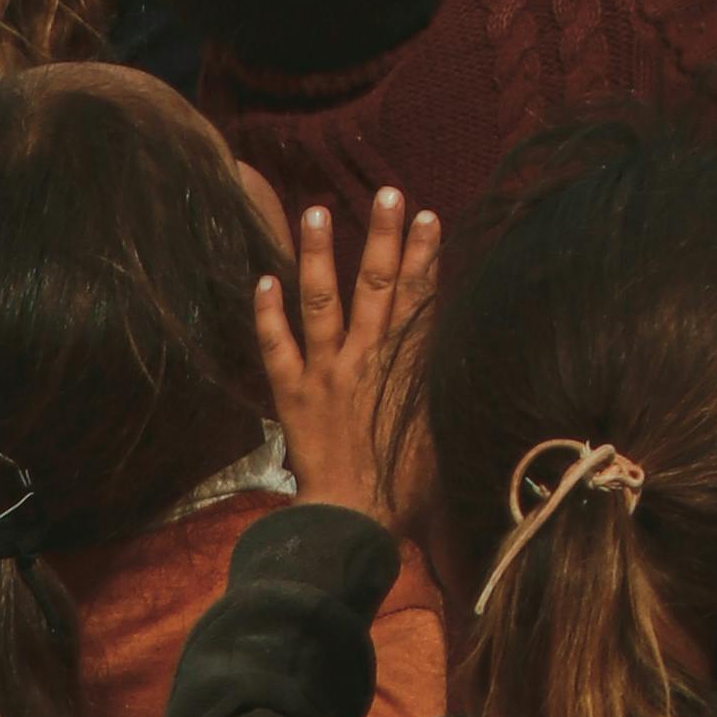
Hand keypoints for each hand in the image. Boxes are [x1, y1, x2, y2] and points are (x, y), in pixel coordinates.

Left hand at [251, 185, 439, 520]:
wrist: (353, 523)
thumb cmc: (407, 486)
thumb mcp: (440, 429)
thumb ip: (440, 383)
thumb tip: (453, 347)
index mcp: (405, 367)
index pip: (418, 297)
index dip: (424, 255)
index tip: (428, 215)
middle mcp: (365, 359)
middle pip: (376, 286)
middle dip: (384, 236)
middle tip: (388, 193)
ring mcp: (325, 372)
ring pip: (321, 301)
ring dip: (319, 254)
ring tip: (316, 210)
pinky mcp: (292, 394)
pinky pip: (276, 347)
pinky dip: (268, 314)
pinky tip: (264, 278)